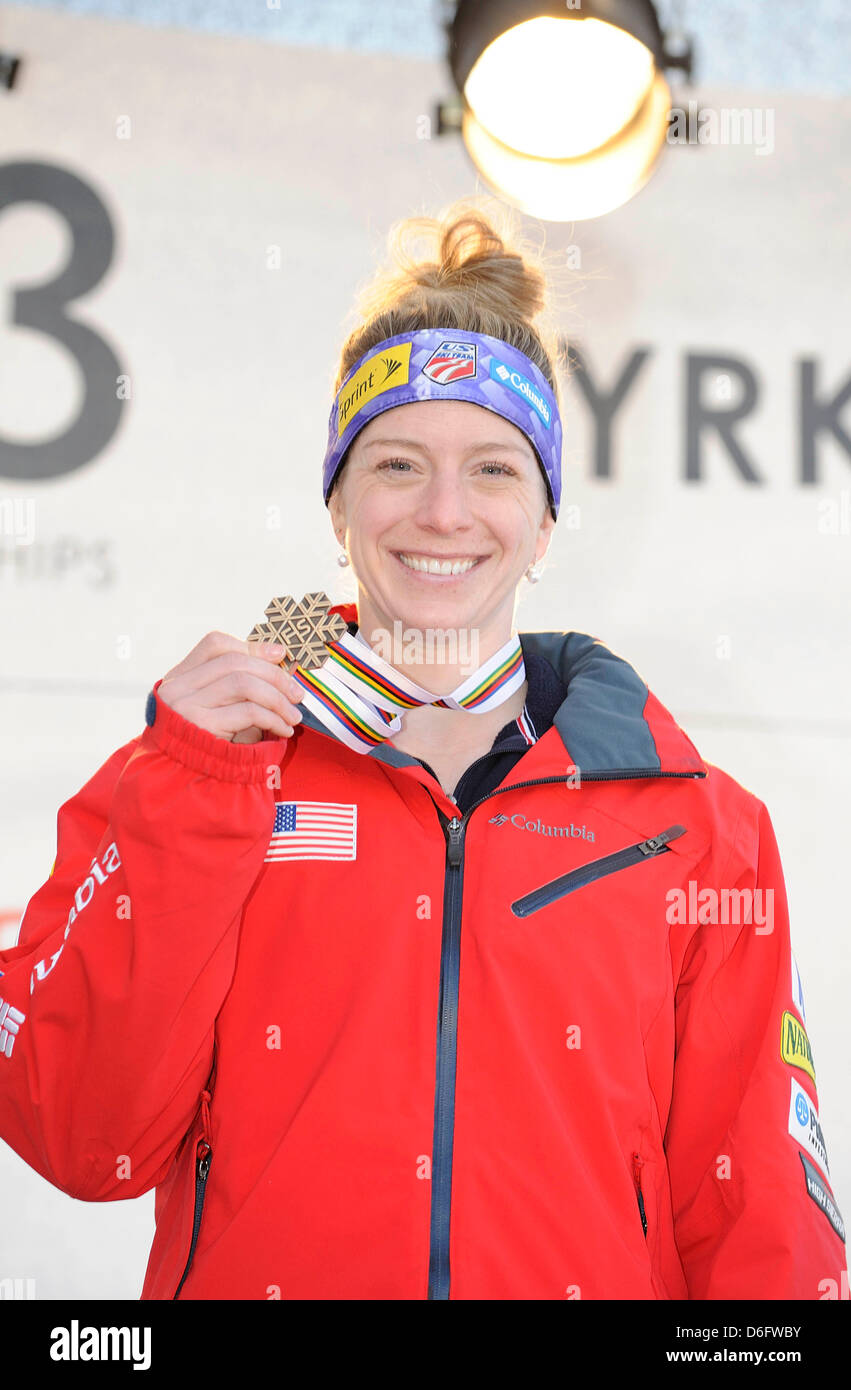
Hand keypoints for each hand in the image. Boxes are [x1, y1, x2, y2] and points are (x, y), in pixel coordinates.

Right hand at [157, 631, 303, 742]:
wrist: (181, 783)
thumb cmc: (206, 747)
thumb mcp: (217, 710)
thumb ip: (237, 686)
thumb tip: (277, 656)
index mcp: (179, 678)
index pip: (214, 645)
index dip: (251, 646)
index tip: (280, 654)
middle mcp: (177, 688)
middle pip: (234, 662)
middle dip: (273, 675)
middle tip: (297, 693)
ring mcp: (186, 706)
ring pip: (243, 683)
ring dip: (277, 698)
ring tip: (294, 716)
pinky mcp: (202, 726)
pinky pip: (248, 711)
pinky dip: (273, 718)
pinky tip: (283, 730)